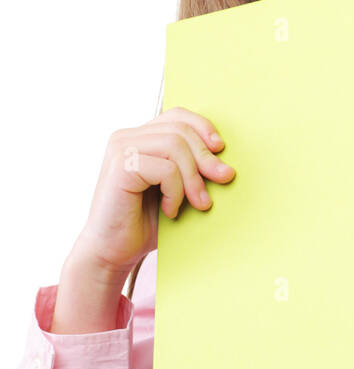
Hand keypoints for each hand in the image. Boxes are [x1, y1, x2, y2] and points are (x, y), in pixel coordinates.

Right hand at [72, 106, 235, 279]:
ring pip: (175, 145)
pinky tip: (170, 210)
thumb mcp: (176, 190)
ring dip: (193, 178)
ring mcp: (121, 149)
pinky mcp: (121, 167)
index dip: (203, 128)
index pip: (177, 115)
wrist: (112, 252)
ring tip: (197, 203)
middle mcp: (127, 137)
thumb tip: (225, 162)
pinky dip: (175, 191)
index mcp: (139, 138)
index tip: (221, 150)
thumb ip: (193, 170)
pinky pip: (165, 168)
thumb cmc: (144, 223)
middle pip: (181, 130)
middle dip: (207, 158)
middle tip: (223, 180)